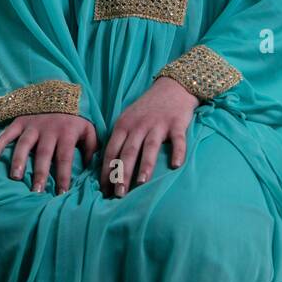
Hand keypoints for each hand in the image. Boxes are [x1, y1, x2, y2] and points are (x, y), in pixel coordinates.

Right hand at [0, 113, 97, 193]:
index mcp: (66, 133)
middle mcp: (48, 129)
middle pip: (43, 154)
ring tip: (15, 177)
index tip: (61, 194)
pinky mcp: (19, 121)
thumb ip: (90, 148)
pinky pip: (7, 134)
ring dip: (19, 160)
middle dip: (40, 173)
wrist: (59, 91)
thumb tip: (89, 168)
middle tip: (36, 191)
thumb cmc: (75, 117)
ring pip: (24, 144)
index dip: (63, 176)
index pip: (65, 158)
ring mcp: (32, 125)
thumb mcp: (88, 129)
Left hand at [99, 76, 199, 196]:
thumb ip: (120, 140)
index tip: (104, 190)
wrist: (172, 87)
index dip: (107, 171)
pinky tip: (175, 165)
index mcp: (123, 125)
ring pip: (149, 147)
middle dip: (122, 174)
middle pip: (128, 152)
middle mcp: (138, 125)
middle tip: (119, 194)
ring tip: (141, 183)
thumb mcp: (128, 120)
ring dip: (145, 165)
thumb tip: (109, 168)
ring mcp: (158, 124)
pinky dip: (177, 152)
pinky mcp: (176, 123)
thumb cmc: (147, 109)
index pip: (111, 151)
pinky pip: (177, 140)